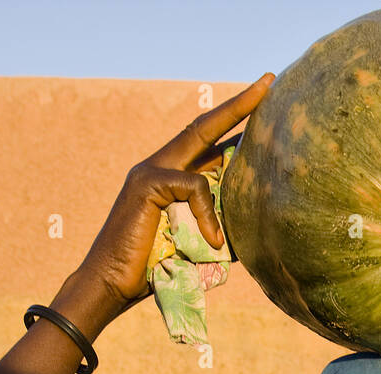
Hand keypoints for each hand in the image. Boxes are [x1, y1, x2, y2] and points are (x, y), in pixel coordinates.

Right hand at [70, 72, 275, 329]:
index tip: (261, 94)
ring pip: (204, 161)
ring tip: (223, 237)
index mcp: (168, 175)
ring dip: (228, 192)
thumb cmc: (153, 271)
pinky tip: (214, 243)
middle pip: (205, 125)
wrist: (110, 285)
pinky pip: (194, 188)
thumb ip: (217, 221)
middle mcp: (157, 165)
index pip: (206, 137)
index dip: (232, 117)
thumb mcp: (194, 241)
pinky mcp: (147, 184)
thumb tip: (256, 216)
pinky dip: (209, 215)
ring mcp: (149, 171)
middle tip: (269, 81)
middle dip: (239, 104)